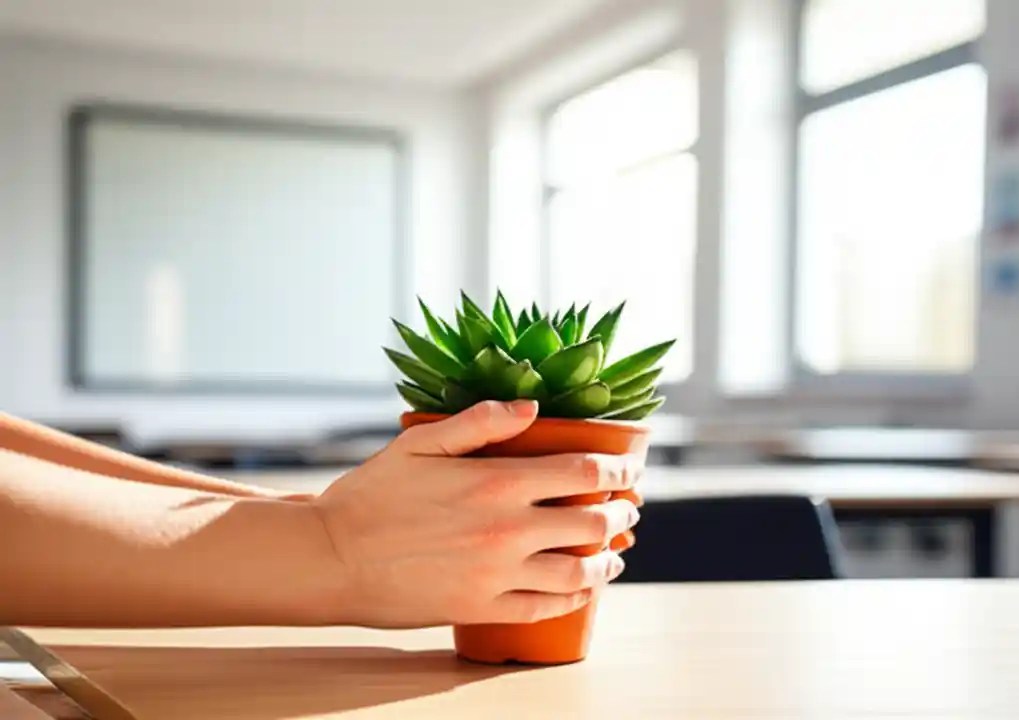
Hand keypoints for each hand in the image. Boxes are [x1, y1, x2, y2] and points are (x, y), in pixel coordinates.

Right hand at [312, 400, 642, 628]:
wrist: (329, 558)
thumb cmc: (371, 495)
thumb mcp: (420, 443)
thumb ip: (480, 422)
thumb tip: (532, 407)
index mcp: (496, 481)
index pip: (584, 472)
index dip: (620, 470)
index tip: (632, 470)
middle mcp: (507, 528)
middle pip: (592, 521)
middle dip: (621, 514)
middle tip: (629, 510)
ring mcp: (497, 573)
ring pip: (578, 571)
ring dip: (607, 561)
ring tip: (615, 554)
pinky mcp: (482, 607)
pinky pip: (544, 607)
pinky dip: (573, 598)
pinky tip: (581, 588)